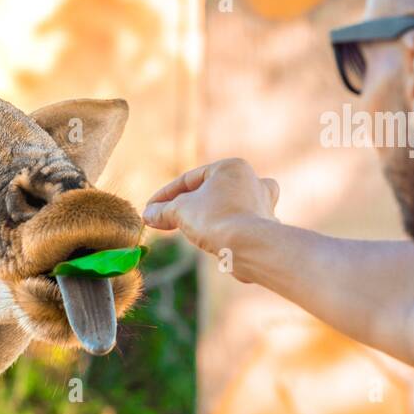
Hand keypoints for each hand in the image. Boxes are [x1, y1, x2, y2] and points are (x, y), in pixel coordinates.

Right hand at [143, 159, 279, 262]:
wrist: (249, 246)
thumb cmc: (214, 218)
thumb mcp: (179, 211)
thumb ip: (162, 211)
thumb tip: (147, 215)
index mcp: (231, 167)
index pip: (189, 179)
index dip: (165, 195)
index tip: (150, 209)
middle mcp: (252, 180)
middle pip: (209, 191)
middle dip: (186, 205)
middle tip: (166, 218)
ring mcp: (262, 203)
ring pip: (227, 206)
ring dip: (208, 215)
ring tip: (190, 227)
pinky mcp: (265, 225)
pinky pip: (238, 223)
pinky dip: (224, 229)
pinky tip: (214, 238)